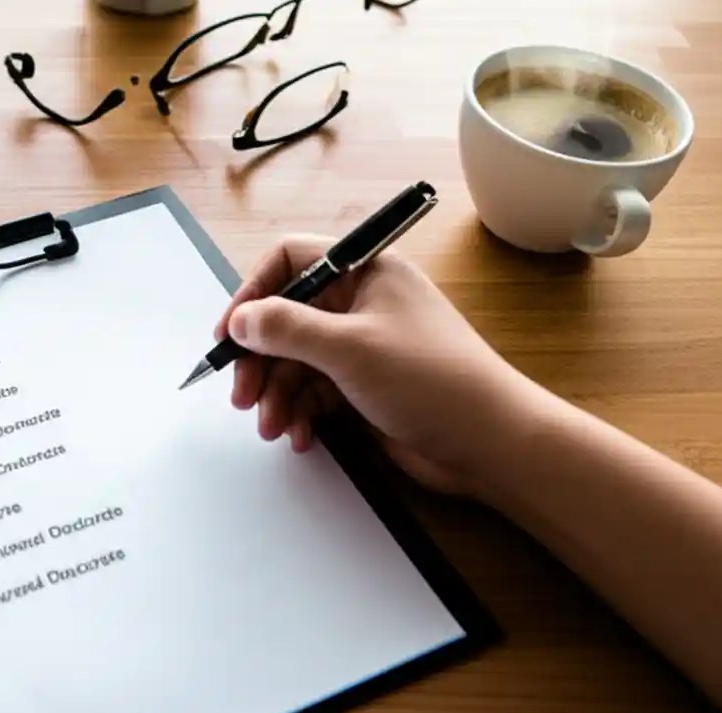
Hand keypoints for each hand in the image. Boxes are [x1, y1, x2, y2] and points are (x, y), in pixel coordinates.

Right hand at [217, 235, 542, 496]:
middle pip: (286, 318)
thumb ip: (287, 329)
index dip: (254, 293)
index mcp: (366, 272)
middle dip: (260, 359)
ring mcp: (364, 345)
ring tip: (272, 427)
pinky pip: (315, 391)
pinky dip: (300, 413)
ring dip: (277, 394)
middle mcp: (362, 302)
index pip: (291, 260)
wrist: (491, 443)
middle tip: (242, 395)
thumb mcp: (349, 348)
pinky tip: (299, 436)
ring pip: (297, 361)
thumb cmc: (433, 380)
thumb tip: (242, 319)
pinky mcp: (366, 386)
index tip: (230, 333)